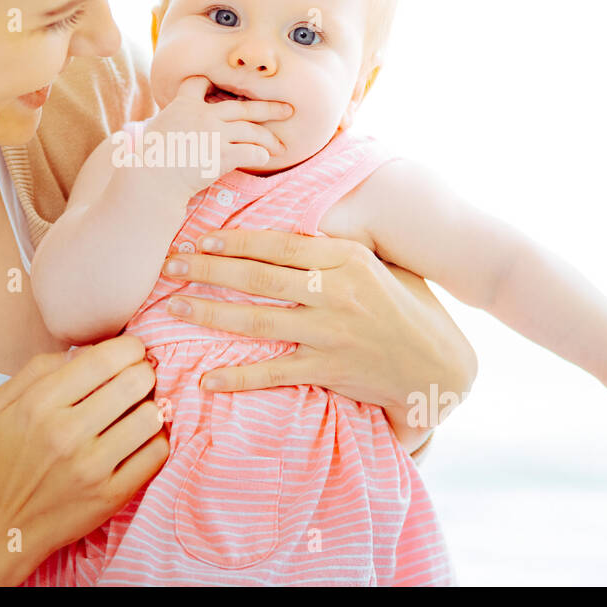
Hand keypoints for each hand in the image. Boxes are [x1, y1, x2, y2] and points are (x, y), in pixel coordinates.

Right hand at [0, 336, 168, 583]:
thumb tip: (85, 350)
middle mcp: (66, 434)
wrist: (5, 525)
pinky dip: (154, 440)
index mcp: (39, 405)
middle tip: (137, 378)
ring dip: (150, 407)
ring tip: (138, 410)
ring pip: (151, 416)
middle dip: (143, 372)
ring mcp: (91, 467)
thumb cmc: (7, 458)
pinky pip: (156, 452)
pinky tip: (139, 439)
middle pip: (134, 381)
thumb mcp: (3, 404)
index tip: (132, 350)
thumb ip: (39, 367)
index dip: (128, 347)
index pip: (103, 358)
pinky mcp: (111, 495)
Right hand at [141, 75, 292, 197]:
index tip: (224, 91)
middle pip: (242, 106)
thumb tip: (143, 132)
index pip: (200, 84)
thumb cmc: (144, 161)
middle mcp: (203, 114)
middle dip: (268, 107)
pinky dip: (260, 154)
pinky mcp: (222, 155)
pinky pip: (251, 152)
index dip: (211, 86)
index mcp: (182, 105)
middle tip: (288, 108)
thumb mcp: (148, 132)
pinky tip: (265, 159)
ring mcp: (214, 134)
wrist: (149, 179)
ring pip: (251, 129)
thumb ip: (160, 126)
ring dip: (269, 137)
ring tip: (281, 145)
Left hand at [159, 228, 476, 413]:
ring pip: (257, 320)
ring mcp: (330, 333)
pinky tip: (206, 378)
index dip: (236, 240)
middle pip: (258, 277)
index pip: (279, 244)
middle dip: (208, 269)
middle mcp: (337, 292)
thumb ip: (334, 250)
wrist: (438, 367)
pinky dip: (237, 376)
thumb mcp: (378, 265)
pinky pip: (273, 372)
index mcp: (347, 258)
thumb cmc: (406, 309)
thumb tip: (285, 228)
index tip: (201, 238)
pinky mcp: (328, 370)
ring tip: (174, 307)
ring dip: (210, 313)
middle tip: (169, 264)